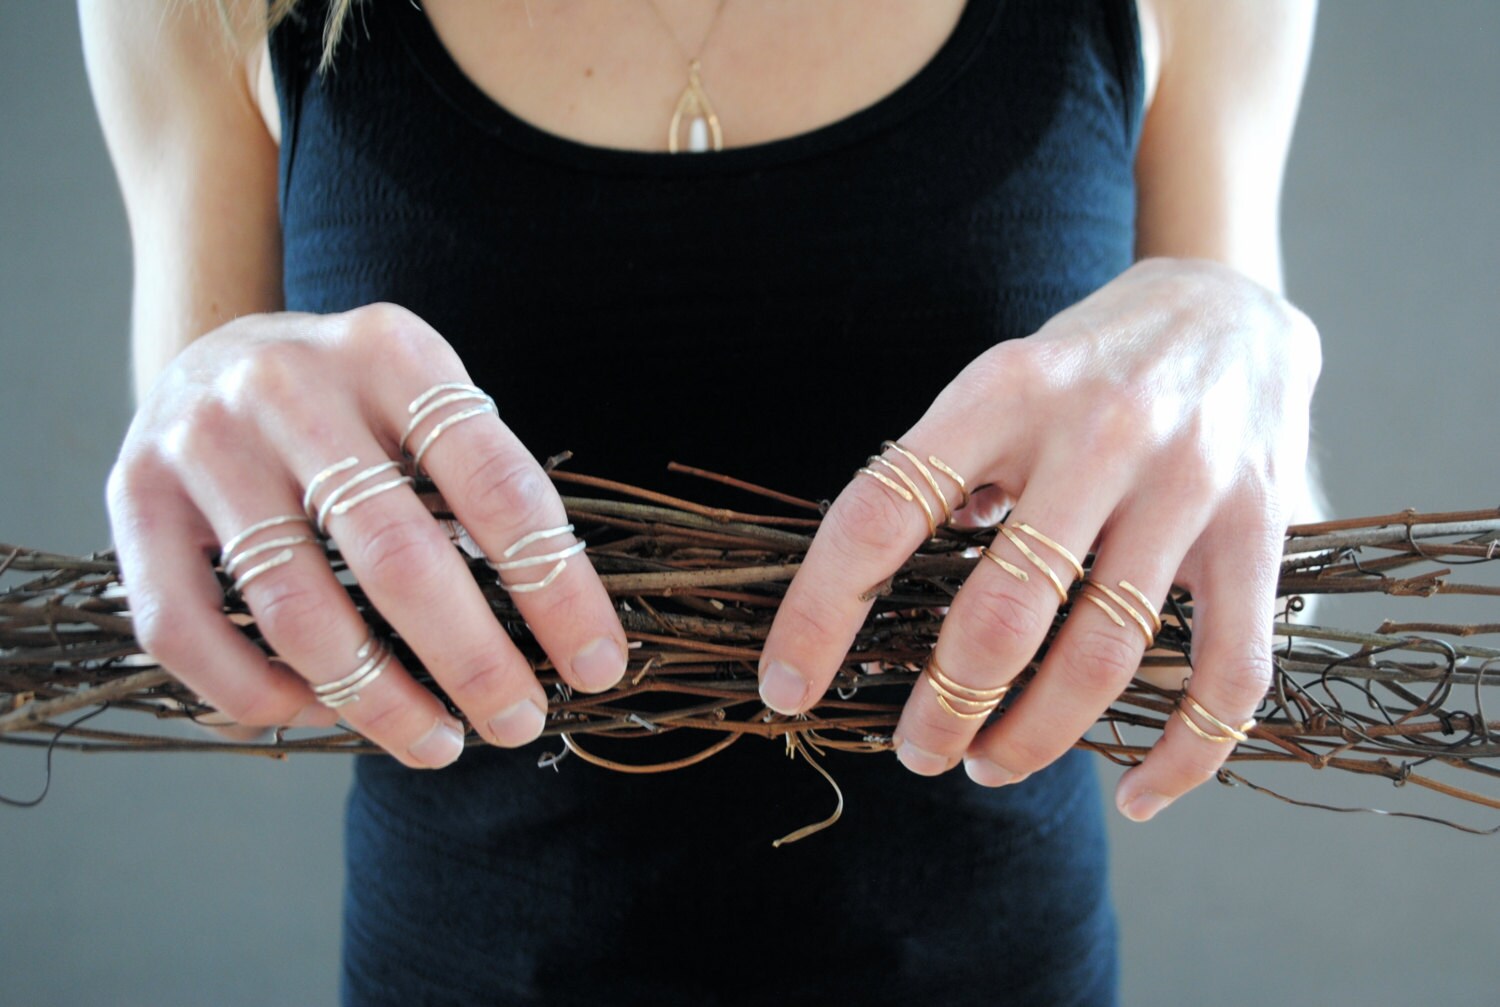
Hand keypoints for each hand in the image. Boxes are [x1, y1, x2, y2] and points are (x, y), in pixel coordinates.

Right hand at [108, 304, 628, 767]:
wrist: (213, 350)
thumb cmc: (355, 404)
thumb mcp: (428, 402)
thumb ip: (480, 489)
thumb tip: (561, 631)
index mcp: (391, 352)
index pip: (495, 485)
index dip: (555, 587)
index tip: (596, 663)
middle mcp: (287, 385)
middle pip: (396, 556)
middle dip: (472, 661)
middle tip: (518, 723)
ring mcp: (199, 442)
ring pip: (294, 607)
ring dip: (377, 698)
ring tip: (438, 742)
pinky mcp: (132, 500)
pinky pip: (189, 630)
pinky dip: (258, 693)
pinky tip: (320, 714)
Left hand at [757, 258, 1321, 818]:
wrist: (1230, 307)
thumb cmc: (1083, 364)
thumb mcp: (995, 382)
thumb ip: (942, 477)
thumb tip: (874, 599)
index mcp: (1000, 391)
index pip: (881, 516)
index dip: (821, 613)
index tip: (787, 686)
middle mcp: (1095, 434)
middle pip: (998, 615)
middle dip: (942, 710)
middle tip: (916, 751)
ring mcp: (1185, 484)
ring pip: (1100, 659)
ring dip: (1034, 739)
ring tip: (991, 763)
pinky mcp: (1260, 529)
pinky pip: (1226, 671)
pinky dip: (1182, 753)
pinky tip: (1135, 793)